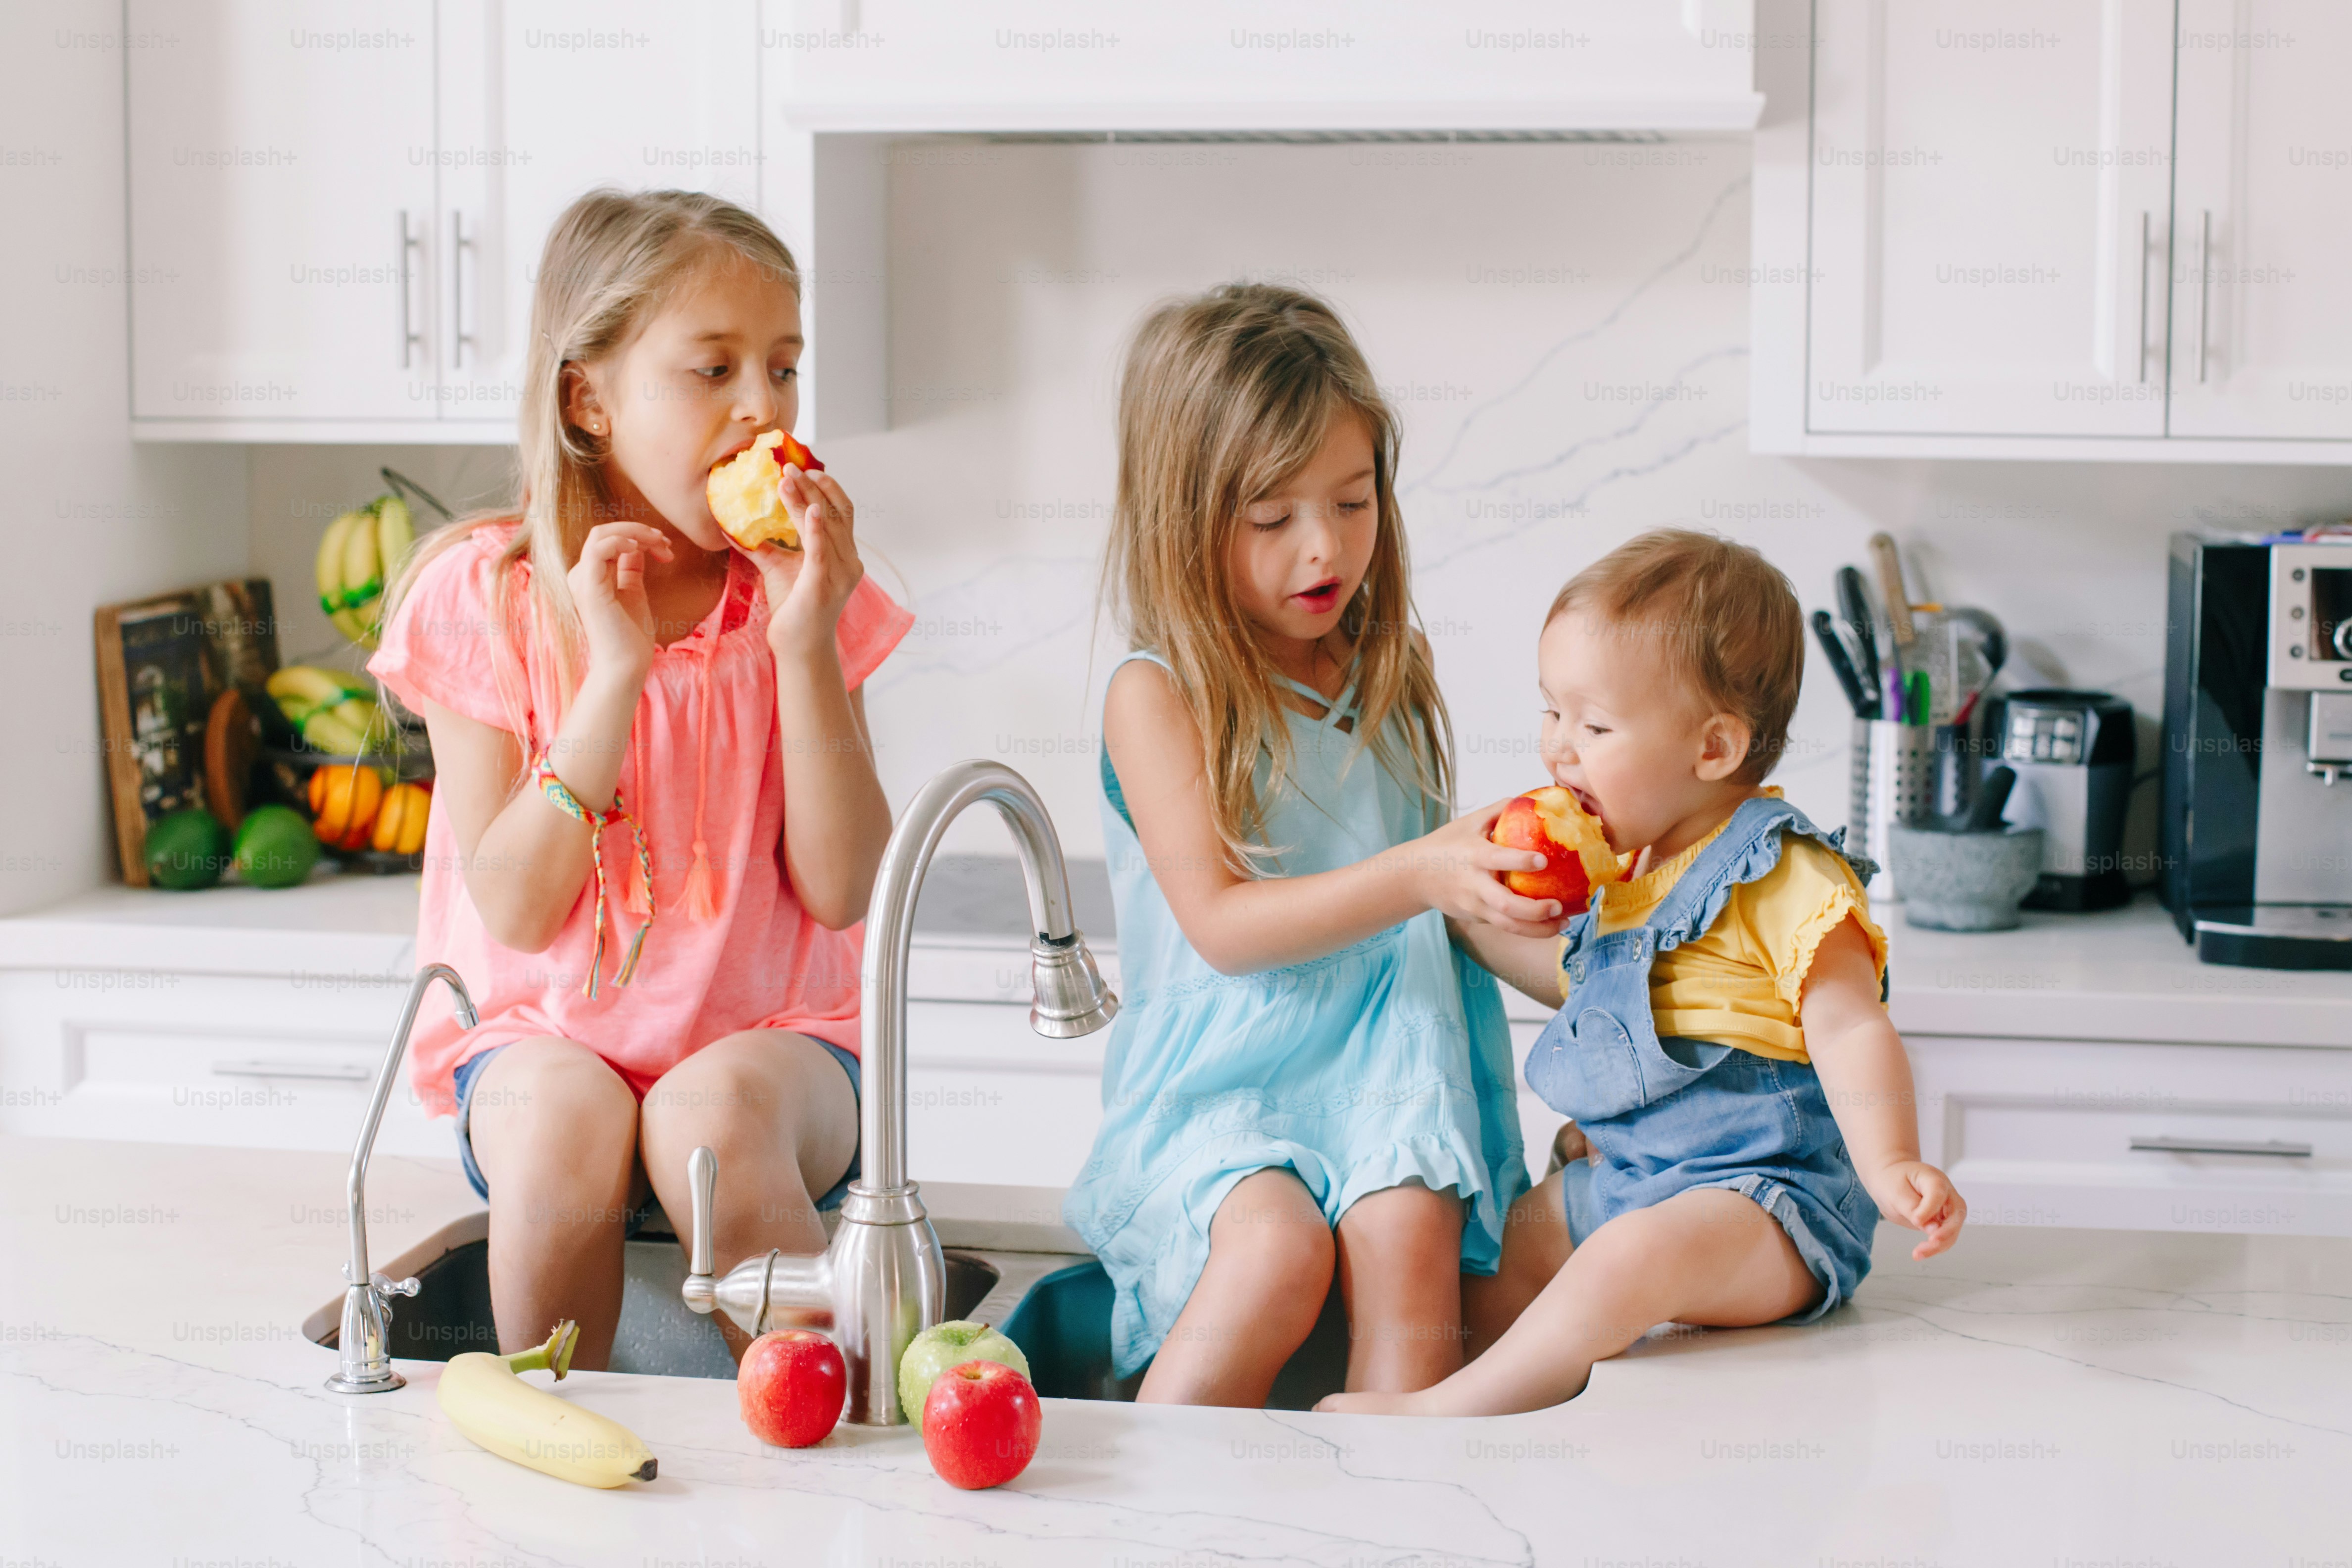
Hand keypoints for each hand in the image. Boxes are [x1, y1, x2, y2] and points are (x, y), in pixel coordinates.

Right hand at [567, 520, 672, 681]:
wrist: (625, 666)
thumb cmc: (630, 637)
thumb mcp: (632, 592)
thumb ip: (630, 568)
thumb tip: (636, 547)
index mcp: (591, 576)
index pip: (609, 540)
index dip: (639, 536)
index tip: (666, 547)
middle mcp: (581, 575)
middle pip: (604, 532)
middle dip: (639, 530)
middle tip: (666, 542)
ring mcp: (582, 580)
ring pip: (601, 534)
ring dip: (635, 533)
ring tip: (660, 544)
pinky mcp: (589, 586)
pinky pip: (599, 548)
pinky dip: (621, 541)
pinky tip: (641, 548)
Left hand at [743, 465, 864, 657]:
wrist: (799, 648)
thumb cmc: (793, 610)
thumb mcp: (778, 570)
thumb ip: (762, 547)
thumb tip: (732, 527)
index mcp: (844, 555)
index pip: (841, 512)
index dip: (826, 487)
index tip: (803, 469)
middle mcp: (849, 561)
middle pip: (837, 512)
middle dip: (814, 486)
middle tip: (789, 466)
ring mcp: (840, 574)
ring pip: (828, 525)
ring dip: (807, 499)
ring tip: (787, 479)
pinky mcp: (823, 585)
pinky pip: (822, 550)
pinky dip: (817, 528)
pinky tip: (810, 509)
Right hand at [1404, 797, 1575, 938]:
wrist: (1415, 876)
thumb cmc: (1446, 844)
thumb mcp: (1469, 822)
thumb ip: (1499, 810)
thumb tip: (1533, 799)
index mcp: (1474, 855)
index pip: (1498, 859)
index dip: (1521, 861)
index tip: (1544, 860)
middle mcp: (1474, 884)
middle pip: (1506, 905)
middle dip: (1535, 910)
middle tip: (1559, 906)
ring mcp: (1475, 905)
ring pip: (1508, 925)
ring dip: (1538, 929)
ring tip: (1563, 923)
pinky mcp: (1476, 918)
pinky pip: (1505, 926)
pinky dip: (1529, 929)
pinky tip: (1550, 925)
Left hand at [1866, 1159, 1965, 1259]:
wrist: (1888, 1178)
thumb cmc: (1891, 1180)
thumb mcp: (1894, 1192)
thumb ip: (1912, 1208)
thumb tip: (1933, 1229)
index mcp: (1934, 1179)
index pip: (1938, 1194)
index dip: (1929, 1209)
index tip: (1916, 1220)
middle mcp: (1946, 1193)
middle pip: (1955, 1215)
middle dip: (1944, 1234)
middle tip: (1927, 1246)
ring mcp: (1946, 1207)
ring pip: (1953, 1229)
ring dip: (1940, 1245)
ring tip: (1919, 1253)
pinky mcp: (1942, 1220)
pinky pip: (1945, 1235)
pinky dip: (1936, 1246)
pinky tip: (1921, 1252)